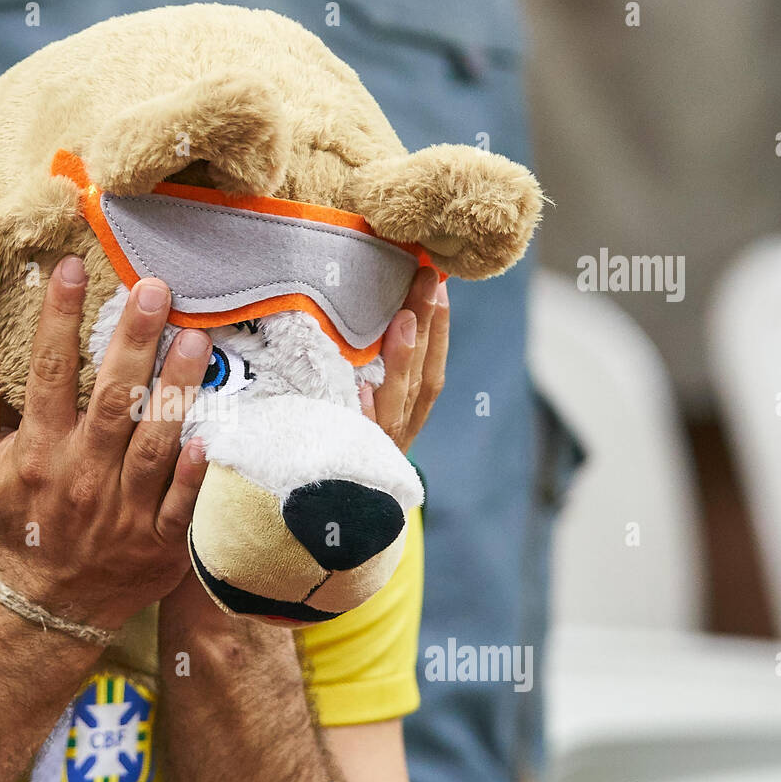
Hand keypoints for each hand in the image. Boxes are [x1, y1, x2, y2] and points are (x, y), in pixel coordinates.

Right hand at [0, 255, 211, 630]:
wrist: (49, 601)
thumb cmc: (15, 521)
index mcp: (40, 451)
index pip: (48, 373)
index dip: (57, 317)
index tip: (70, 267)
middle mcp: (83, 475)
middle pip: (112, 399)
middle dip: (134, 341)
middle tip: (155, 289)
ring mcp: (125, 510)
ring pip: (154, 443)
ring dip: (177, 391)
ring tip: (197, 339)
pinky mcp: (160, 541)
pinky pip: (181, 504)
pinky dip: (193, 474)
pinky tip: (209, 434)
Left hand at [359, 266, 449, 452]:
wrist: (339, 501)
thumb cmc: (354, 439)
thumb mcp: (376, 404)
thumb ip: (388, 368)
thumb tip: (398, 310)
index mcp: (411, 413)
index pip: (432, 367)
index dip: (440, 328)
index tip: (441, 285)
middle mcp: (400, 427)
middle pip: (418, 376)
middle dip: (425, 327)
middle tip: (426, 280)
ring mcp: (377, 442)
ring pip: (395, 401)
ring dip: (400, 361)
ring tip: (403, 320)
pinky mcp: (350, 454)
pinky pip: (356, 434)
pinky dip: (362, 412)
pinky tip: (360, 387)